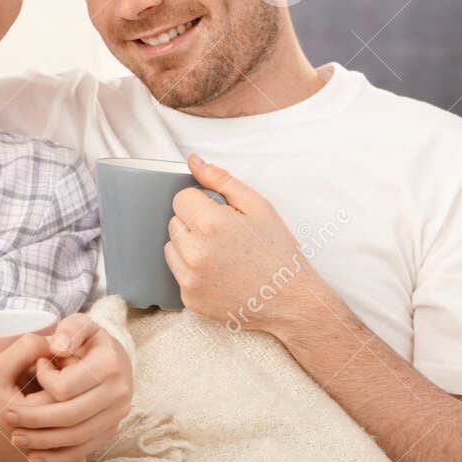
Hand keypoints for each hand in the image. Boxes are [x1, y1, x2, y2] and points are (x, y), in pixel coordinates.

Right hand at [0, 331, 85, 461]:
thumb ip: (26, 349)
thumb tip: (56, 342)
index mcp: (29, 416)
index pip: (67, 390)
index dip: (68, 373)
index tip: (59, 364)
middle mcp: (38, 446)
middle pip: (76, 415)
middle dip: (74, 396)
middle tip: (64, 380)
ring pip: (82, 440)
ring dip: (78, 421)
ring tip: (61, 403)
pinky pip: (75, 460)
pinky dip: (72, 444)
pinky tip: (59, 428)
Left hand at [6, 320, 133, 461]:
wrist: (115, 360)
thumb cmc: (89, 341)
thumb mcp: (81, 324)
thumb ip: (70, 330)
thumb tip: (58, 348)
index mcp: (109, 365)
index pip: (66, 385)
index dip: (43, 380)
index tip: (34, 367)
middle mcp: (118, 393)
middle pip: (70, 415)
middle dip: (35, 419)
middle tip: (8, 417)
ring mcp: (116, 415)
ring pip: (76, 437)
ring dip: (43, 442)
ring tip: (16, 438)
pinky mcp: (110, 431)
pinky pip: (83, 450)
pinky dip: (58, 457)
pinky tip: (35, 457)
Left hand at [163, 153, 336, 338]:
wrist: (290, 300)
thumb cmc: (278, 251)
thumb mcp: (258, 206)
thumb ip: (221, 180)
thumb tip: (193, 161)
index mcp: (210, 223)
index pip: (180, 198)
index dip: (201, 202)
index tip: (219, 214)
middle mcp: (195, 252)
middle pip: (174, 222)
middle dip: (194, 224)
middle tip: (225, 236)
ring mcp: (190, 279)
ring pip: (171, 247)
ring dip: (189, 246)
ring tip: (221, 254)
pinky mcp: (190, 299)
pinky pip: (178, 273)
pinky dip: (193, 271)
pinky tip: (219, 274)